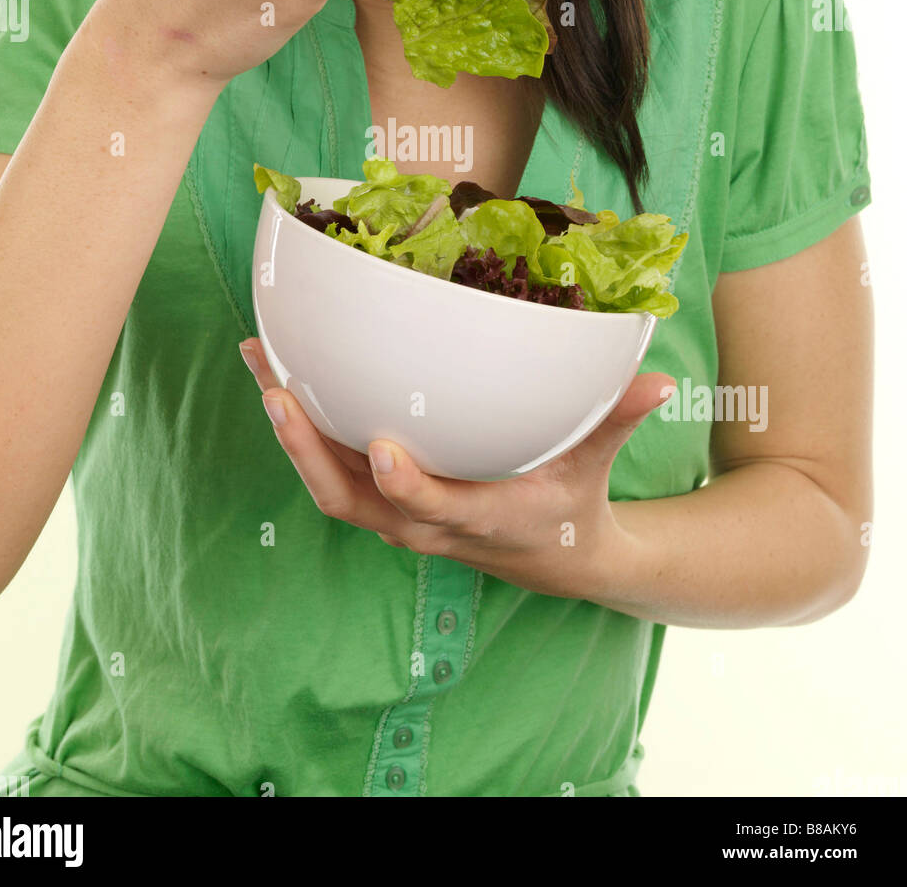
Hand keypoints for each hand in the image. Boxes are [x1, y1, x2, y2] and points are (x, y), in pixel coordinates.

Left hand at [239, 337, 676, 598]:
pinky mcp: (381, 502)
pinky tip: (278, 373)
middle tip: (276, 388)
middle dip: (306, 447)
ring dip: (288, 429)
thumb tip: (660, 379)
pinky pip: (329, 470)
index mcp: (477, 519)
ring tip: (258, 360)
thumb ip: (618, 419)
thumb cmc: (571, 505)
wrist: (551, 560)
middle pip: (350, 499)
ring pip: (326, 483)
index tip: (384, 450)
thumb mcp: (596, 463)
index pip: (434, 510)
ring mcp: (395, 517)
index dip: (407, 487)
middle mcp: (423, 526)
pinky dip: (299, 427)